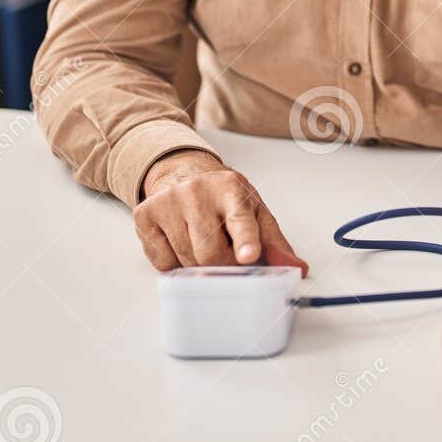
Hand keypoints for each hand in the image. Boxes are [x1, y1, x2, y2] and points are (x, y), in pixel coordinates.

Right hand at [134, 150, 307, 273]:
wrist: (185, 173)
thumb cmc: (225, 199)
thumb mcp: (255, 213)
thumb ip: (275, 243)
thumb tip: (297, 267)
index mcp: (231, 189)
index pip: (240, 219)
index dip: (245, 240)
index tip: (248, 255)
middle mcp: (196, 191)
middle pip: (211, 254)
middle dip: (222, 263)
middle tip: (226, 251)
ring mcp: (168, 202)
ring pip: (187, 261)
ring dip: (199, 264)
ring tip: (203, 241)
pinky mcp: (145, 215)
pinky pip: (162, 263)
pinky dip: (175, 263)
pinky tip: (181, 241)